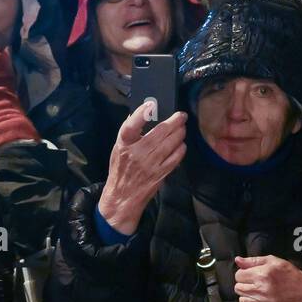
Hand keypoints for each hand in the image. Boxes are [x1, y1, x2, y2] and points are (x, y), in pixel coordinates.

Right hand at [97, 102, 187, 234]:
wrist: (123, 196)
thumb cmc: (121, 169)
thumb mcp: (118, 149)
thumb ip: (129, 133)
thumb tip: (139, 113)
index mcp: (124, 145)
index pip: (131, 126)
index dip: (141, 113)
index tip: (151, 104)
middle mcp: (137, 153)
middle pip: (159, 132)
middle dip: (174, 121)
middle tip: (181, 116)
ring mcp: (150, 164)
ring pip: (171, 143)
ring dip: (180, 133)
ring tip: (182, 128)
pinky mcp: (161, 173)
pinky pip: (176, 157)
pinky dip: (181, 149)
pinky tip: (181, 144)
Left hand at [233, 255, 301, 301]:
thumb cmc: (289, 274)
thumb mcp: (273, 261)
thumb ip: (253, 261)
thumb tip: (237, 260)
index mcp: (262, 275)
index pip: (238, 275)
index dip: (244, 273)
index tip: (251, 274)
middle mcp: (261, 290)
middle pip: (238, 288)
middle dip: (244, 284)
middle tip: (255, 282)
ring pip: (242, 300)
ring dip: (248, 295)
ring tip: (258, 291)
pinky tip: (261, 300)